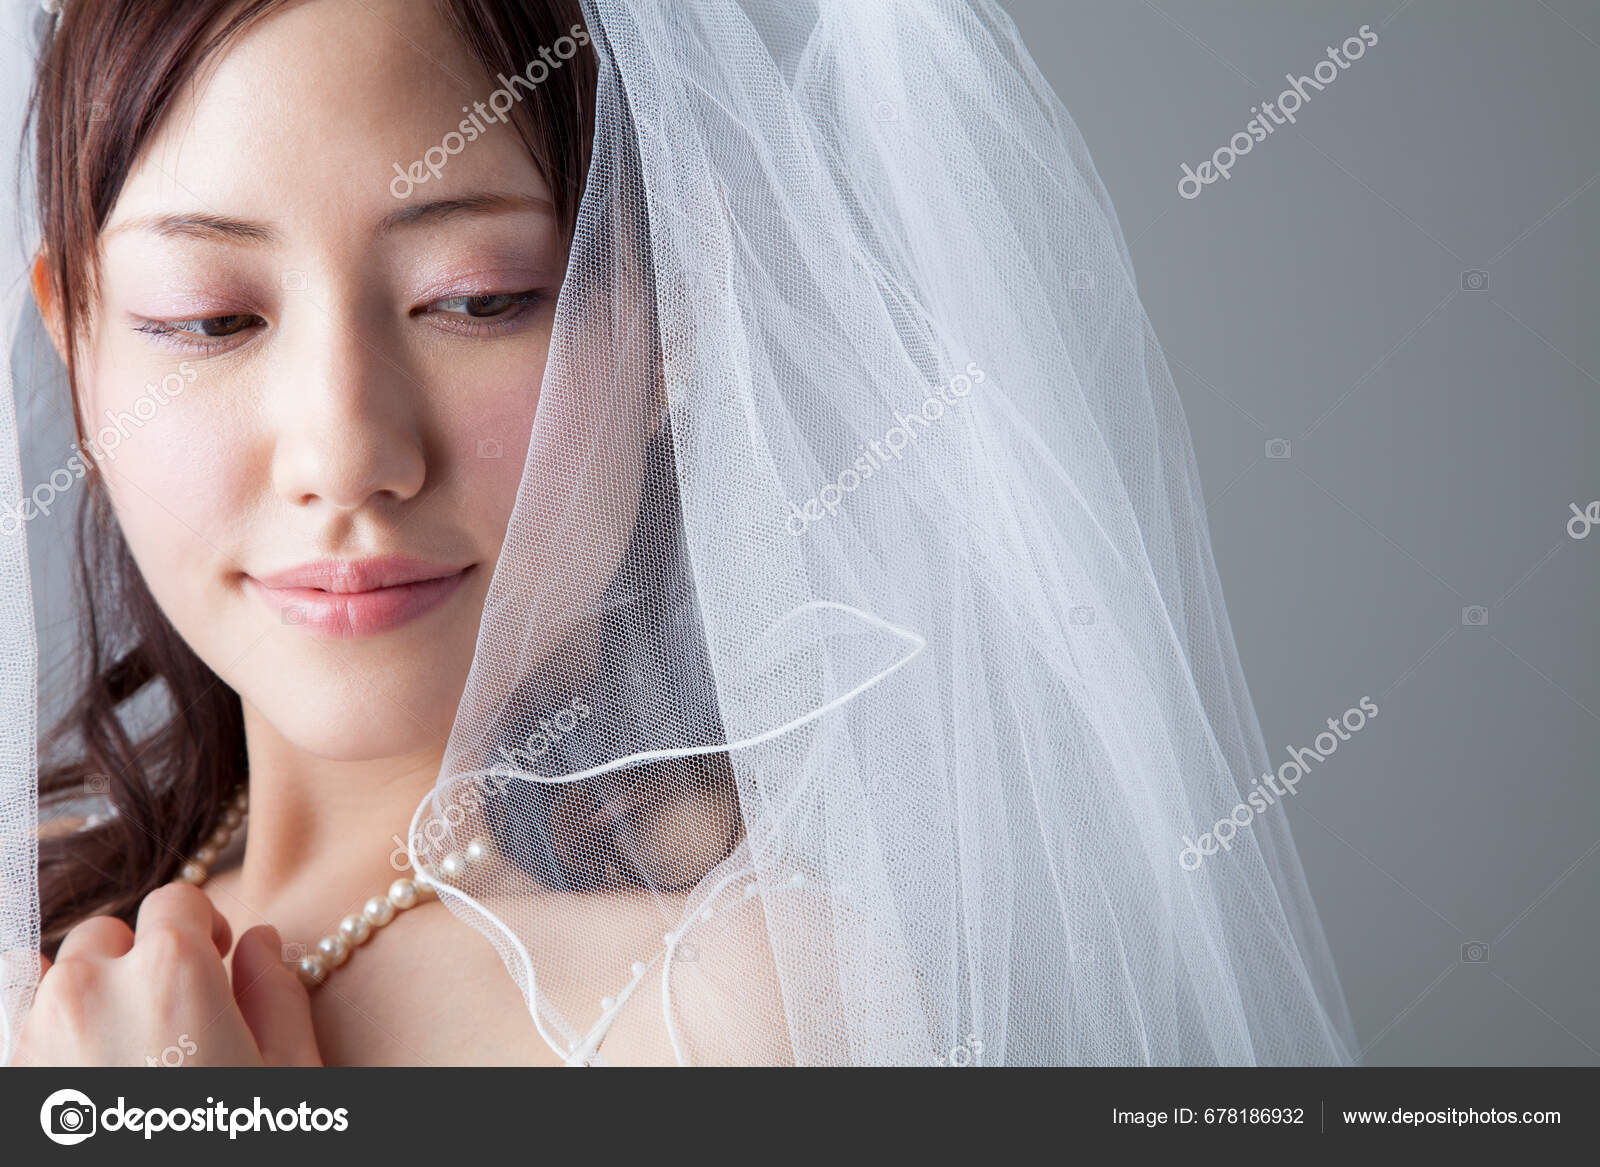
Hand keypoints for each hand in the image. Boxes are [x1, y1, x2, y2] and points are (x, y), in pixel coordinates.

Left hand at [9, 882, 321, 1065]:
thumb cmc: (232, 1144)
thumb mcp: (290, 1072)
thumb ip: (277, 994)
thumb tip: (261, 944)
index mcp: (172, 969)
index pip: (177, 899)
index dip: (203, 929)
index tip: (215, 966)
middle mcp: (93, 986)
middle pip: (111, 933)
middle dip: (141, 961)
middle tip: (173, 1014)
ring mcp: (39, 1031)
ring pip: (62, 976)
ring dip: (95, 995)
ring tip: (129, 1048)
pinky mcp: (12, 1070)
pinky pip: (19, 1016)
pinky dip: (46, 1025)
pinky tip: (80, 1057)